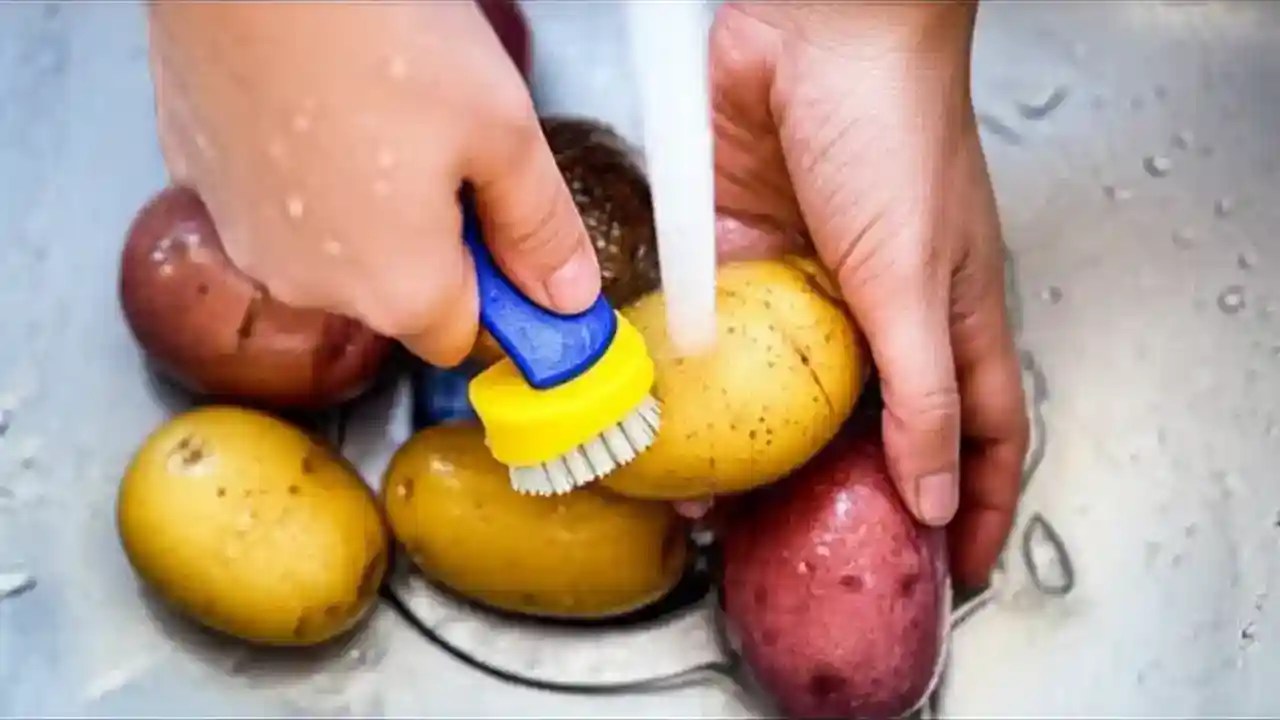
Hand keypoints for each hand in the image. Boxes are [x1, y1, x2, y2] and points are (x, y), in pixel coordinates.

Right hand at [146, 2, 599, 365]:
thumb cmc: (380, 37)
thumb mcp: (504, 134)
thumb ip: (540, 229)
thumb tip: (567, 296)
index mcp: (397, 290)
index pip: (462, 340)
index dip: (497, 297)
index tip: (512, 246)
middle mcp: (311, 288)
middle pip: (394, 297)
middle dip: (432, 246)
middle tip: (452, 154)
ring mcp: (243, 238)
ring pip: (332, 252)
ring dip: (366, 211)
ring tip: (381, 118)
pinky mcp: (198, 182)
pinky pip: (273, 204)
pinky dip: (303, 175)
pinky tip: (321, 107)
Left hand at [705, 1, 1027, 586]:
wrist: (816, 31)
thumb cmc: (897, 130)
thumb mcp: (919, 281)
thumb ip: (923, 392)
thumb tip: (929, 492)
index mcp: (948, 319)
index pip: (978, 436)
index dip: (970, 506)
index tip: (950, 573)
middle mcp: (878, 312)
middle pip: (864, 425)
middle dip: (838, 490)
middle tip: (801, 552)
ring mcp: (806, 286)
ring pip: (779, 390)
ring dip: (750, 446)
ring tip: (711, 505)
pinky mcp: (740, 253)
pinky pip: (718, 331)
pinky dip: (696, 374)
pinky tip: (670, 416)